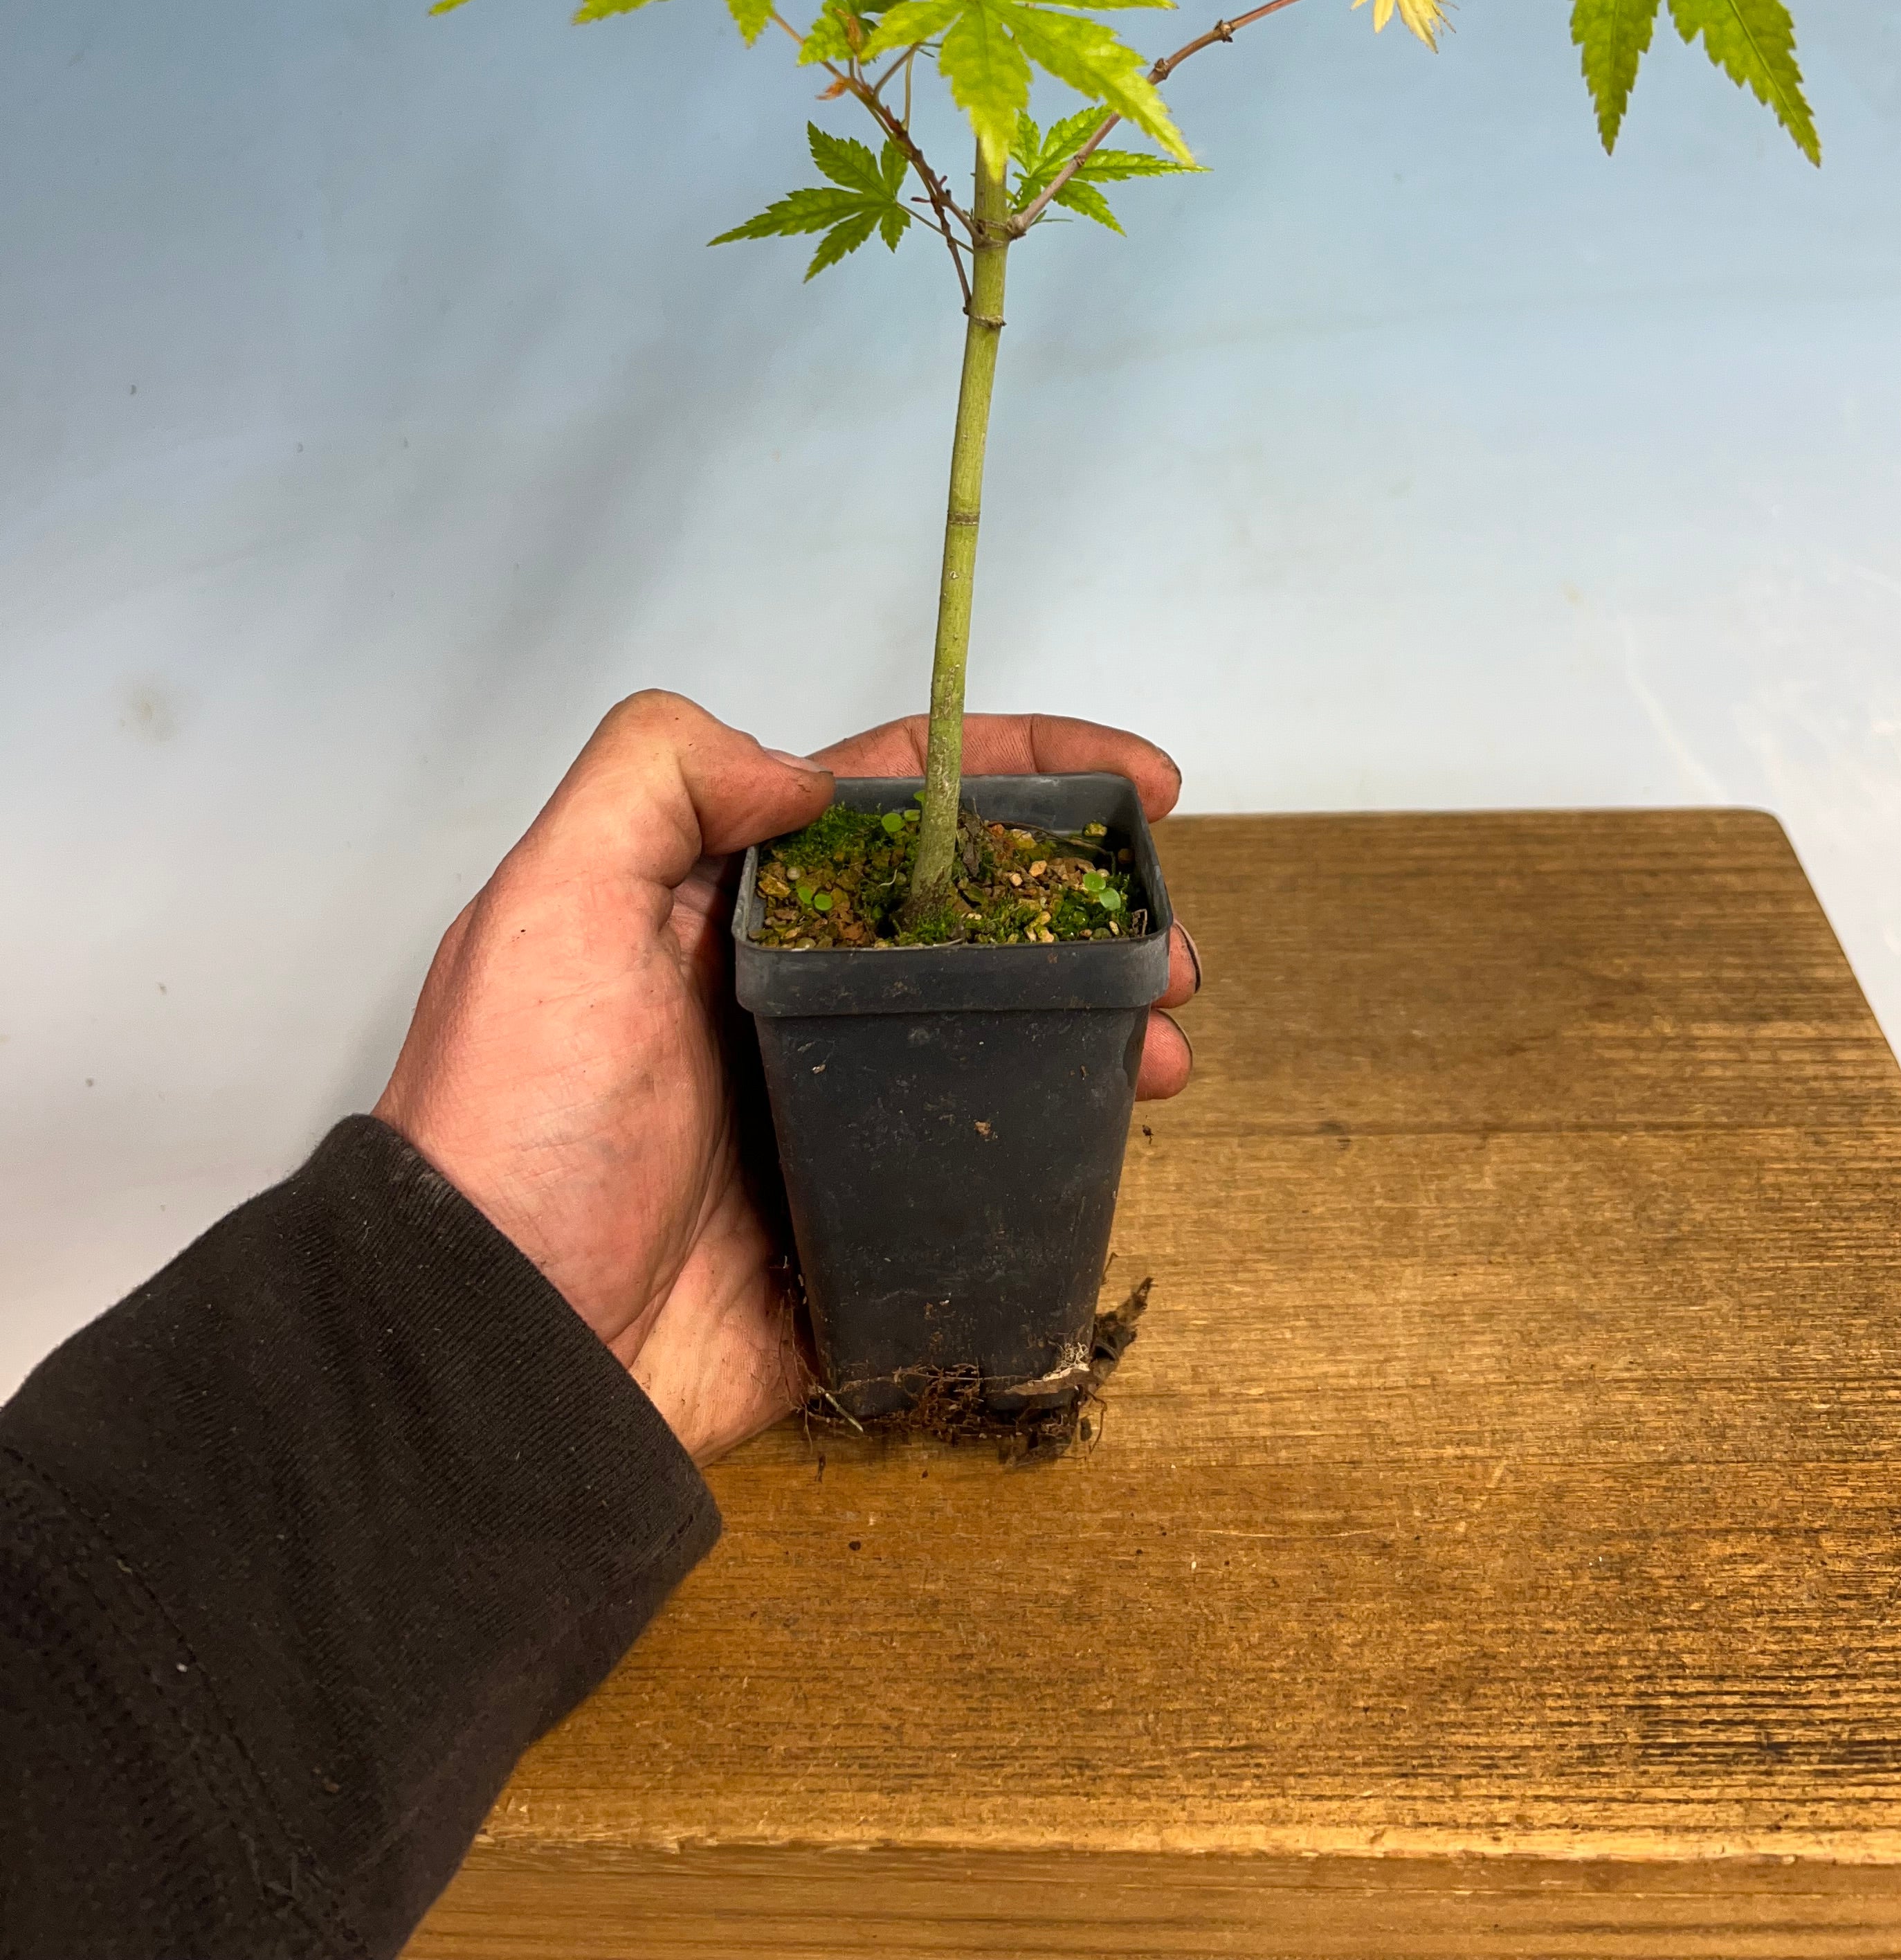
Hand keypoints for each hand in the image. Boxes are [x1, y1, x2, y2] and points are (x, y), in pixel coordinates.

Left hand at [374, 692, 1198, 1466]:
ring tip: (1166, 1044)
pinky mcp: (860, 1220)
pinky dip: (1066, 1141)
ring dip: (1100, 1021)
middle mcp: (785, 992)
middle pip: (973, 913)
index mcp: (721, 907)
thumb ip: (654, 781)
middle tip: (1173, 943)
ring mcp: (830, 1109)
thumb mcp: (548, 908)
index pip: (895, 803)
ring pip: (998, 1031)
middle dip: (1091, 905)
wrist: (503, 1356)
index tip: (1140, 783)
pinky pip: (985, 1162)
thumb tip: (802, 771)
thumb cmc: (512, 1124)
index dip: (1023, 769)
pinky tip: (1113, 1131)